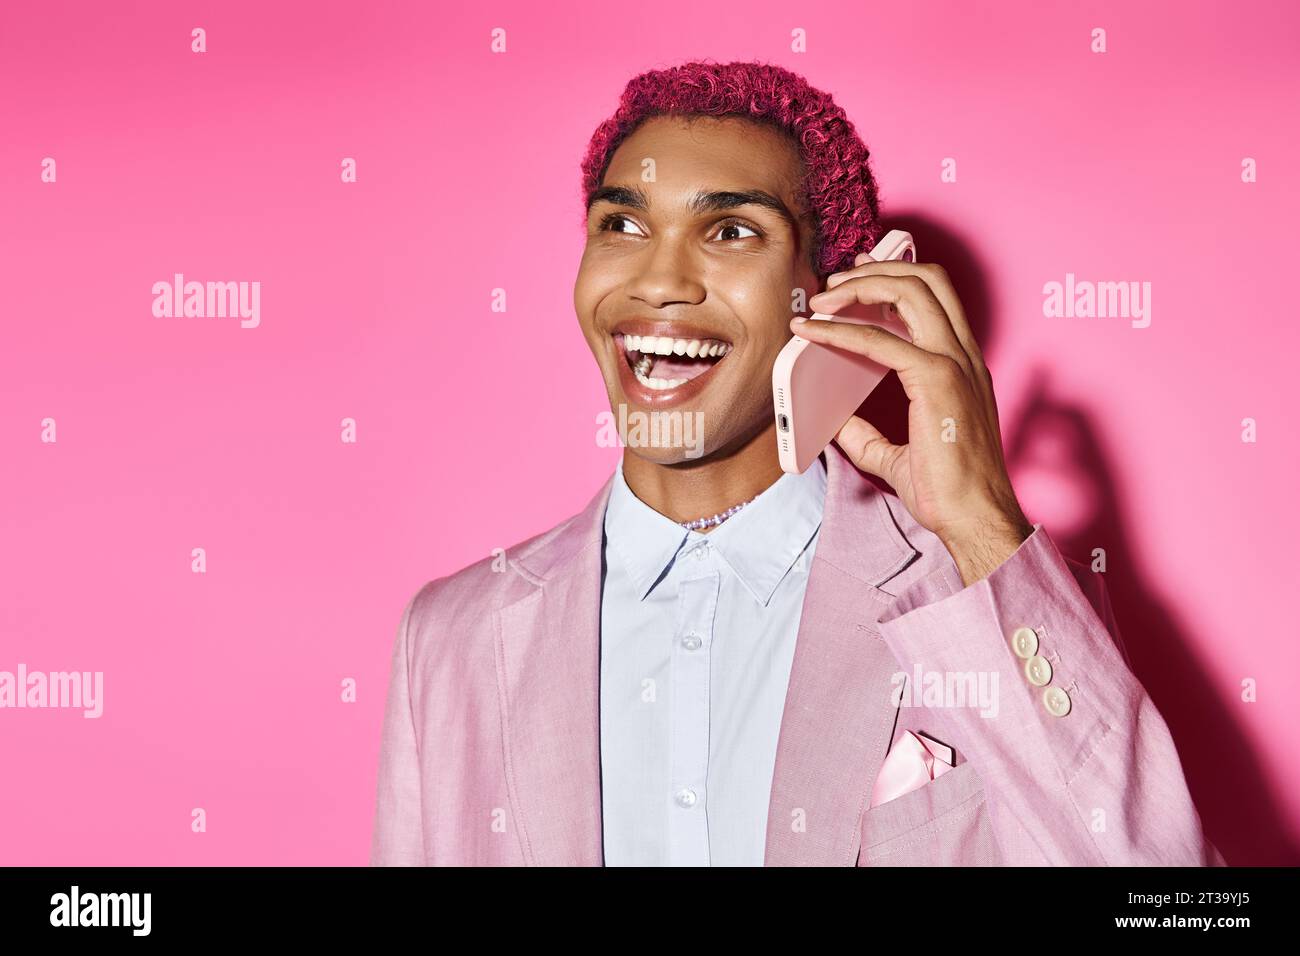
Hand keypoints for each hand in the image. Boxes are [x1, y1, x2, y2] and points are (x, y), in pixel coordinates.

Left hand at [793, 256, 1033, 583]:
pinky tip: (813, 332)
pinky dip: (840, 329)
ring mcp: (955, 364)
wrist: (975, 519)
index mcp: (963, 367)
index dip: (893, 278)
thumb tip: (833, 423)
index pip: (934, 298)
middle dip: (875, 269)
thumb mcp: (895, 456)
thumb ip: (866, 434)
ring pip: (911, 290)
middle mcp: (964, 356)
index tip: (855, 278)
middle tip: (833, 283)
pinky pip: (880, 340)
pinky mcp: (937, 381)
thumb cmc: (948, 493)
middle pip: (927, 279)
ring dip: (859, 286)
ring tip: (822, 298)